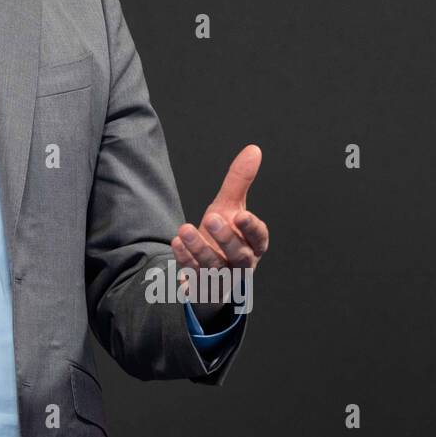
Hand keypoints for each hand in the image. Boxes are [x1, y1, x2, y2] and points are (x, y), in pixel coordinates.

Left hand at [169, 144, 269, 323]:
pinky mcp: (202, 287)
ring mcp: (222, 279)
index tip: (242, 214)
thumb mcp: (230, 208)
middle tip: (211, 218)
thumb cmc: (223, 238)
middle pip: (239, 255)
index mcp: (253, 246)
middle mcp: (241, 264)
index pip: (259, 239)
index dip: (252, 228)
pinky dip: (185, 259)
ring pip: (215, 267)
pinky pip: (194, 275)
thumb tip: (253, 149)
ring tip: (184, 229)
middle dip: (226, 238)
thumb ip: (239, 181)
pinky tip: (176, 242)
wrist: (207, 273)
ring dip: (200, 249)